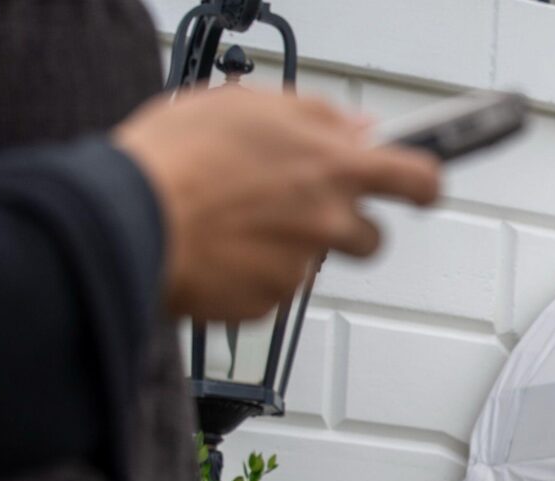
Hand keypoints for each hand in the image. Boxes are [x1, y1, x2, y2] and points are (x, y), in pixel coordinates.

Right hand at [114, 87, 441, 320]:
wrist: (130, 218)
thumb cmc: (177, 157)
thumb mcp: (246, 105)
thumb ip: (313, 116)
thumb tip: (356, 128)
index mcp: (333, 167)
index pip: (417, 179)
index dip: (424, 184)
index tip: (420, 187)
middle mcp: (328, 221)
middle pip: (371, 236)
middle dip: (345, 225)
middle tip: (297, 208)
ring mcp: (301, 266)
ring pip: (317, 261)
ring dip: (292, 247)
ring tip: (240, 224)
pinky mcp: (271, 302)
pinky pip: (274, 287)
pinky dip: (251, 272)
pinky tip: (218, 248)